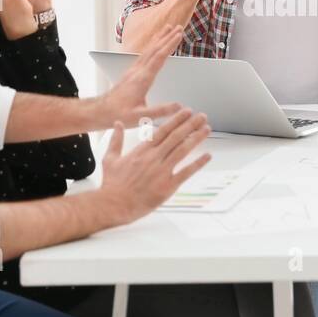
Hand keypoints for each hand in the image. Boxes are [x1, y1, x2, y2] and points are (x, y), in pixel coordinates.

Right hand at [96, 108, 212, 225]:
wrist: (113, 204)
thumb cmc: (112, 184)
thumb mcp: (110, 158)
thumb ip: (116, 140)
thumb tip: (117, 124)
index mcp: (141, 151)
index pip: (163, 130)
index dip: (177, 119)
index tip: (186, 111)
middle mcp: (153, 158)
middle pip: (176, 137)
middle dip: (191, 124)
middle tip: (202, 116)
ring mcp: (161, 171)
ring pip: (183, 150)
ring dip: (196, 138)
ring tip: (206, 129)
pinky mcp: (167, 186)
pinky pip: (186, 172)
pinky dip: (198, 163)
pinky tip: (207, 156)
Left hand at [99, 24, 187, 125]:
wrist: (101, 111)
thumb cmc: (119, 114)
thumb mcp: (141, 116)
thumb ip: (160, 111)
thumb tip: (179, 105)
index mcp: (142, 79)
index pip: (159, 58)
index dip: (169, 45)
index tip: (179, 35)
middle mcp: (138, 71)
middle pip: (154, 50)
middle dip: (167, 38)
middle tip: (178, 27)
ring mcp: (133, 70)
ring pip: (148, 50)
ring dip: (159, 38)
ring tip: (168, 29)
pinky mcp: (131, 73)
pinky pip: (144, 55)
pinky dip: (152, 46)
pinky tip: (154, 44)